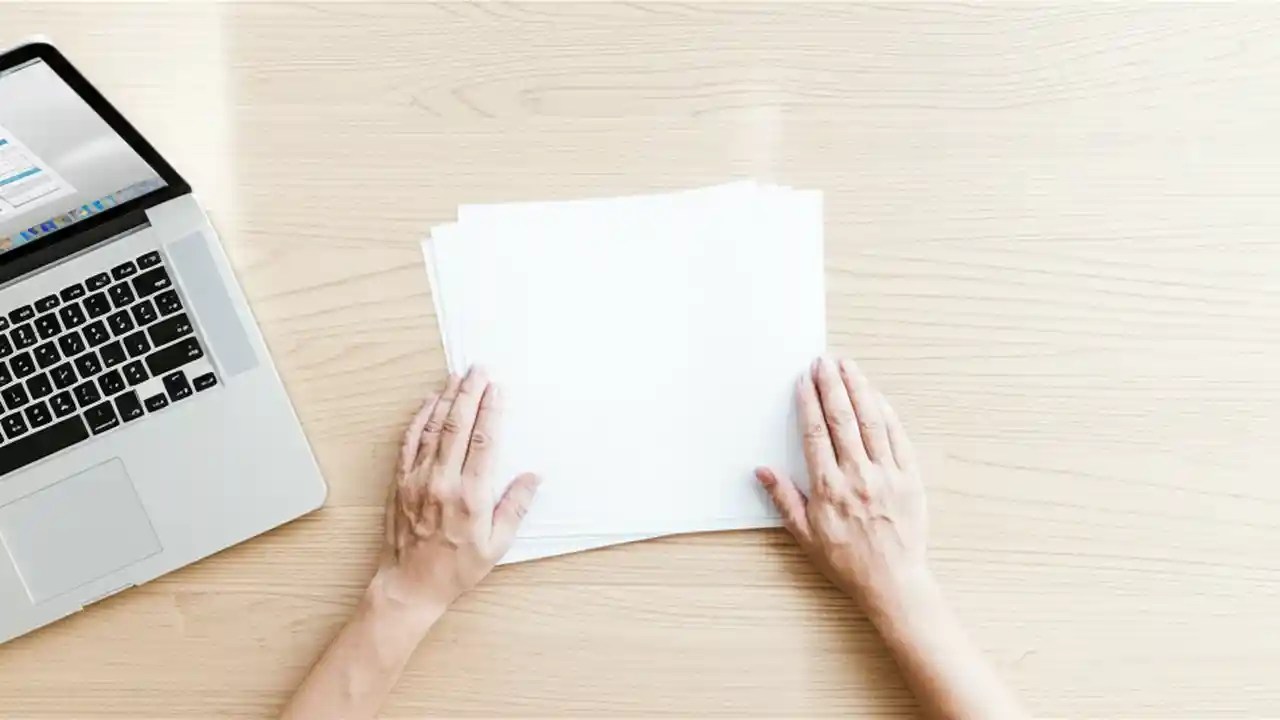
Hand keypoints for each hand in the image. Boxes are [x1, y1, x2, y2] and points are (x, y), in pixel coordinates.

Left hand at [373, 367, 540, 617]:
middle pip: (458, 426)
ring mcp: (418, 479)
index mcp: (470, 496)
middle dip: (469, 393)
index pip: (484, 442)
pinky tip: (428, 403)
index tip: (497, 389)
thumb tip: (533, 477)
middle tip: (478, 370)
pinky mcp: (400, 482)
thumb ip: (515, 507)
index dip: (491, 411)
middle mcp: (442, 481)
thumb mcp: (496, 545)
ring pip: (433, 428)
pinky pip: (410, 442)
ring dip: (446, 399)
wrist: (410, 586)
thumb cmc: (455, 569)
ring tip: (457, 377)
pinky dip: (419, 418)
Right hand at [757, 357, 928, 613]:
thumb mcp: (805, 536)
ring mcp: (887, 475)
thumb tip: (762, 471)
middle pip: (843, 419)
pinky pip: (898, 438)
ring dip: (859, 389)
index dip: (808, 404)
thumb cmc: (846, 561)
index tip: (804, 381)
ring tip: (849, 366)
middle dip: (832, 386)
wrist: (892, 581)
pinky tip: (876, 396)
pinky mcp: (910, 479)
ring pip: (872, 421)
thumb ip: (784, 499)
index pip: (816, 434)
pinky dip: (886, 414)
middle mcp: (858, 477)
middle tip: (824, 362)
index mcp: (830, 489)